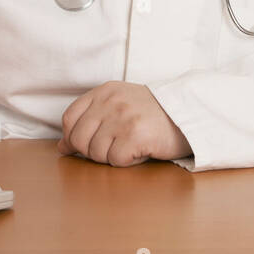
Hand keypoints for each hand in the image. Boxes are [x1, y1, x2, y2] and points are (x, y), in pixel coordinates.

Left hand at [56, 81, 191, 165]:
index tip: (87, 144)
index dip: (74, 137)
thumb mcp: (121, 105)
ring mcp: (123, 117)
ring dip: (112, 157)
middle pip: (79, 139)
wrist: (191, 113)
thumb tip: (63, 147)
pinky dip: (126, 162)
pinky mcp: (135, 135)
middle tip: (115, 148)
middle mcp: (111, 101)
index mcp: (105, 91)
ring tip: (130, 146)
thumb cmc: (155, 113)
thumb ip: (91, 120)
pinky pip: (115, 160)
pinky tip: (140, 150)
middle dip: (93, 151)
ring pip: (96, 153)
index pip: (70, 118)